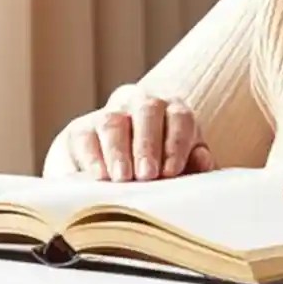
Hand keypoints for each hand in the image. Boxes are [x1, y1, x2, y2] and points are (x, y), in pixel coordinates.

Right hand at [42, 84, 216, 181]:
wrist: (114, 179)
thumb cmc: (159, 173)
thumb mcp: (182, 170)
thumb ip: (195, 167)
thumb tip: (202, 159)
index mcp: (172, 112)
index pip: (179, 117)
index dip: (177, 142)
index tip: (172, 171)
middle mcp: (140, 105)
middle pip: (146, 111)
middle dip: (147, 144)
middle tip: (147, 175)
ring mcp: (108, 114)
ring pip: (113, 122)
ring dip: (118, 151)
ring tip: (122, 178)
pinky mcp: (80, 130)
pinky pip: (84, 137)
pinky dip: (92, 157)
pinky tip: (100, 176)